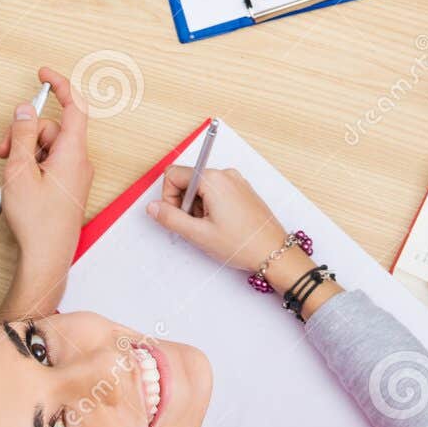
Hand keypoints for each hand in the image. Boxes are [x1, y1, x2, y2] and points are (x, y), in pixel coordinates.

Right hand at [0, 68, 92, 287]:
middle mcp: (79, 161)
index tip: (43, 74)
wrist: (47, 257)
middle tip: (4, 151)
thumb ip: (22, 135)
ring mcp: (75, 175)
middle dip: (26, 132)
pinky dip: (33, 165)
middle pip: (53, 128)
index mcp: (73, 153)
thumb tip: (24, 110)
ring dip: (26, 152)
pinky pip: (51, 163)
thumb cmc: (37, 221)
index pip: (74, 106)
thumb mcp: (20, 171)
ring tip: (10, 173)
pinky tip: (19, 183)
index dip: (60, 86)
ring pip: (49, 147)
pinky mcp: (69, 187)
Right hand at [147, 165, 291, 278]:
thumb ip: (170, 218)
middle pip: (187, 180)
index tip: (178, 216)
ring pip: (201, 188)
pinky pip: (216, 192)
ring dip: (198, 207)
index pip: (173, 174)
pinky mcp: (242, 190)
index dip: (168, 197)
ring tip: (211, 228)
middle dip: (184, 203)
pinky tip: (221, 225)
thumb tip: (152, 207)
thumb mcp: (198, 234)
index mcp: (212, 179)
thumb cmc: (242, 243)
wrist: (274, 252)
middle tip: (196, 226)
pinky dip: (211, 207)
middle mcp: (225, 174)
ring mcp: (235, 181)